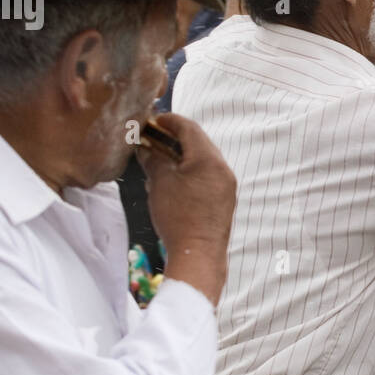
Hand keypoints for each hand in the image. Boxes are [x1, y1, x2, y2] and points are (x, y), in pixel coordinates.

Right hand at [138, 112, 236, 304]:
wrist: (198, 254)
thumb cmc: (178, 218)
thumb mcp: (159, 183)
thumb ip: (153, 159)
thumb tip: (147, 148)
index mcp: (209, 159)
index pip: (189, 128)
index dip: (169, 121)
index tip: (154, 120)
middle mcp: (223, 168)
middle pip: (199, 142)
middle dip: (175, 137)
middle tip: (154, 137)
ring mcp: (227, 184)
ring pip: (204, 159)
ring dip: (183, 154)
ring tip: (161, 158)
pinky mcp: (225, 198)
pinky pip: (208, 174)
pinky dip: (191, 169)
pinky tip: (174, 178)